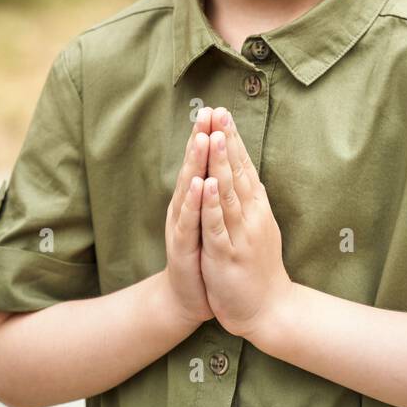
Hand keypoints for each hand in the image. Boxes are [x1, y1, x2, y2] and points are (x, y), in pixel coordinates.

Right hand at [162, 109, 214, 329]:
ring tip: (202, 139)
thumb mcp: (213, 219)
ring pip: (188, 189)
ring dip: (195, 163)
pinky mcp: (181, 246)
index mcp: (197, 199)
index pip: (204, 162)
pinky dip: (193, 202)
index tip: (218, 109)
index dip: (210, 136)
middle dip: (200, 139)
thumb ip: (216, 192)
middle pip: (193, 167)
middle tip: (206, 112)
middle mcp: (185, 206)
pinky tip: (199, 185)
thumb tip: (226, 164)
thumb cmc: (203, 254)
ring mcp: (181, 225)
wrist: (189, 297)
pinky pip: (188, 221)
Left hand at [199, 107, 293, 340]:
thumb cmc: (260, 267)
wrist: (270, 311)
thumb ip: (252, 199)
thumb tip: (247, 170)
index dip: (232, 139)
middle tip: (218, 111)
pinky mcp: (226, 254)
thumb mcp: (259, 226)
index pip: (243, 166)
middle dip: (225, 141)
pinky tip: (206, 184)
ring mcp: (239, 234)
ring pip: (227, 193)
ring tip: (212, 136)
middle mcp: (251, 215)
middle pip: (237, 172)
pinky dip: (211, 204)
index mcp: (256, 207)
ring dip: (219, 163)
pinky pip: (216, 225)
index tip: (223, 112)